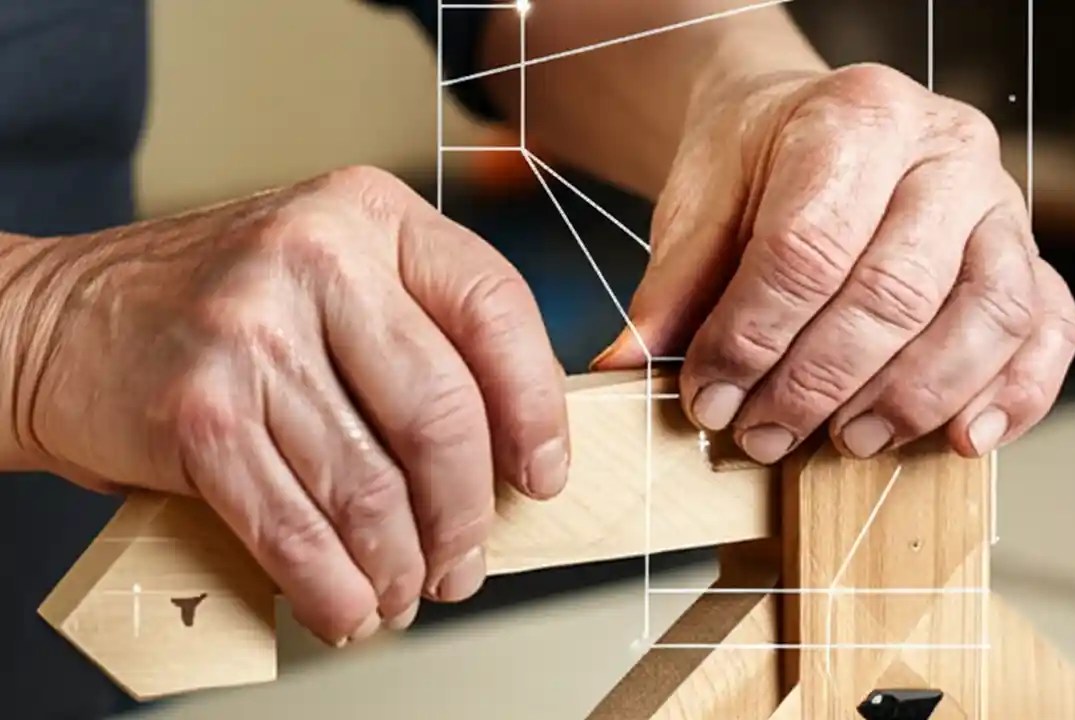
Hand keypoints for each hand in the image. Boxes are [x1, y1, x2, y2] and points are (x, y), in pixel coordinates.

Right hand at [10, 167, 567, 644]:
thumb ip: (415, 331)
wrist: (58, 319)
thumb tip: (509, 450)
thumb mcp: (329, 273)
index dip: (535, 407)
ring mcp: (251, 331)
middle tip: (466, 561)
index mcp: (370, 214)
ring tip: (406, 590)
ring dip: (399, 562)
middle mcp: (315, 256)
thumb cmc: (215, 305)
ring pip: (369, 484)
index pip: (495, 308)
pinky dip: (331, 584)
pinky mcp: (199, 410)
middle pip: (441, 412)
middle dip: (465, 511)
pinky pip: (294, 524)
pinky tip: (348, 605)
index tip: (541, 472)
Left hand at [595, 64, 1074, 461]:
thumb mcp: (702, 201)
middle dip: (819, 383)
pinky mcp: (1030, 254)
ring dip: (914, 398)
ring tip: (849, 443)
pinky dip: (1019, 392)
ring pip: (987, 313)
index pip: (807, 247)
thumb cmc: (762, 164)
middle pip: (895, 290)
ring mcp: (1002, 202)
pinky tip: (967, 438)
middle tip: (763, 435)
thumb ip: (675, 283)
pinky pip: (1049, 329)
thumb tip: (628, 367)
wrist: (824, 128)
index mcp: (858, 115)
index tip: (706, 400)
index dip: (752, 337)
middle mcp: (946, 150)